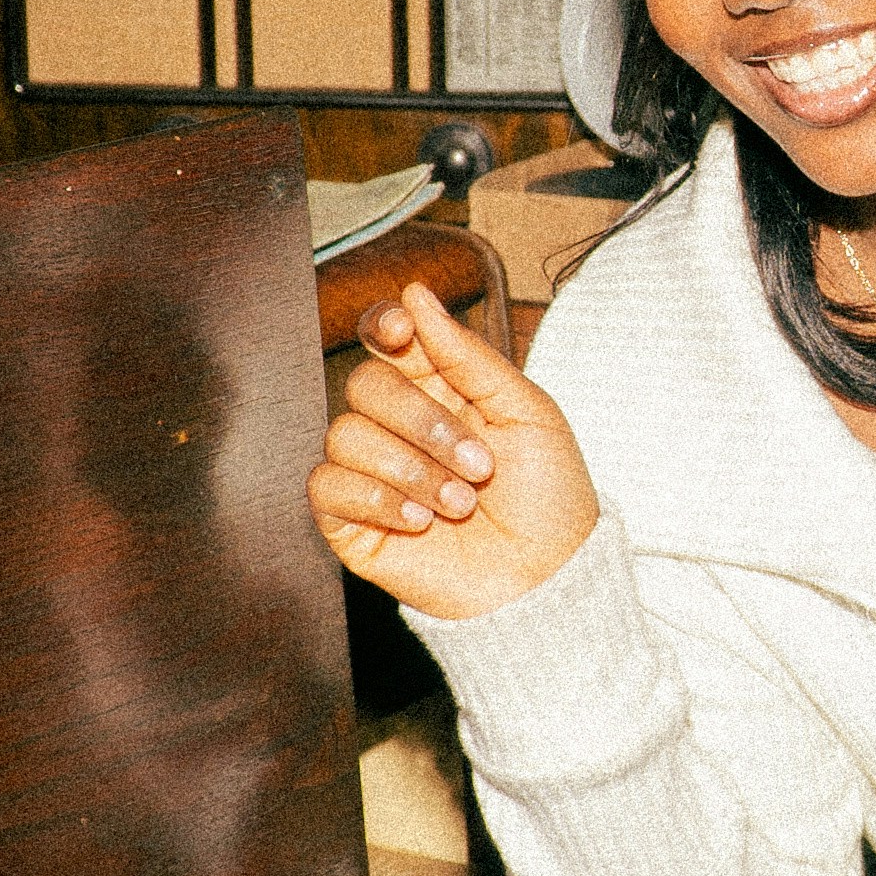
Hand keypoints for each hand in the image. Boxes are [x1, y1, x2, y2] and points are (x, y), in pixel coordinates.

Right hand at [310, 281, 602, 620]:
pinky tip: (418, 522)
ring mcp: (373, 474)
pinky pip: (326, 486)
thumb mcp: (526, 413)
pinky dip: (375, 498)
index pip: (387, 339)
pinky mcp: (351, 522)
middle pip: (366, 383)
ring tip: (460, 505)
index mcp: (442, 390)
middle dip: (423, 421)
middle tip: (480, 467)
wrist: (546, 581)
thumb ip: (467, 355)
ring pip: (345, 434)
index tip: (405, 335)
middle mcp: (400, 427)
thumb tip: (415, 293)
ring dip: (411, 469)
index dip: (386, 327)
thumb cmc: (548, 499)